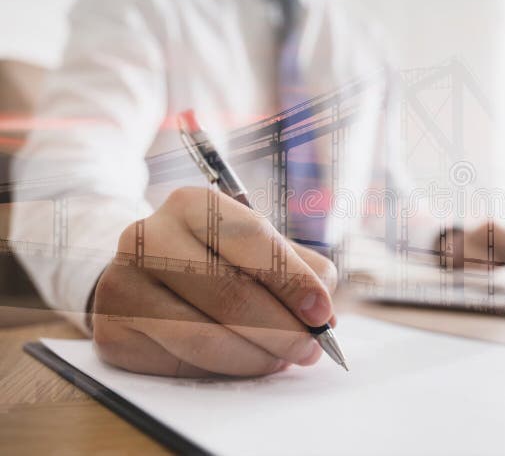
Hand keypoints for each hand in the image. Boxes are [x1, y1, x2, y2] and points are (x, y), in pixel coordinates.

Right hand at [91, 187, 337, 377]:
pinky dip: (222, 371)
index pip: (251, 240)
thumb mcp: (257, 247)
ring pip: (204, 338)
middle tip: (310, 348)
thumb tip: (323, 313)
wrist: (144, 275)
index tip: (322, 313)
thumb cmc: (215, 258)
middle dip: (281, 329)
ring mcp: (122, 284)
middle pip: (229, 294)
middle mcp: (148, 236)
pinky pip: (179, 365)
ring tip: (282, 359)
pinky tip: (242, 362)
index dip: (292, 280)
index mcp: (192, 204)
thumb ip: (299, 269)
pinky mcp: (111, 331)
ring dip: (256, 357)